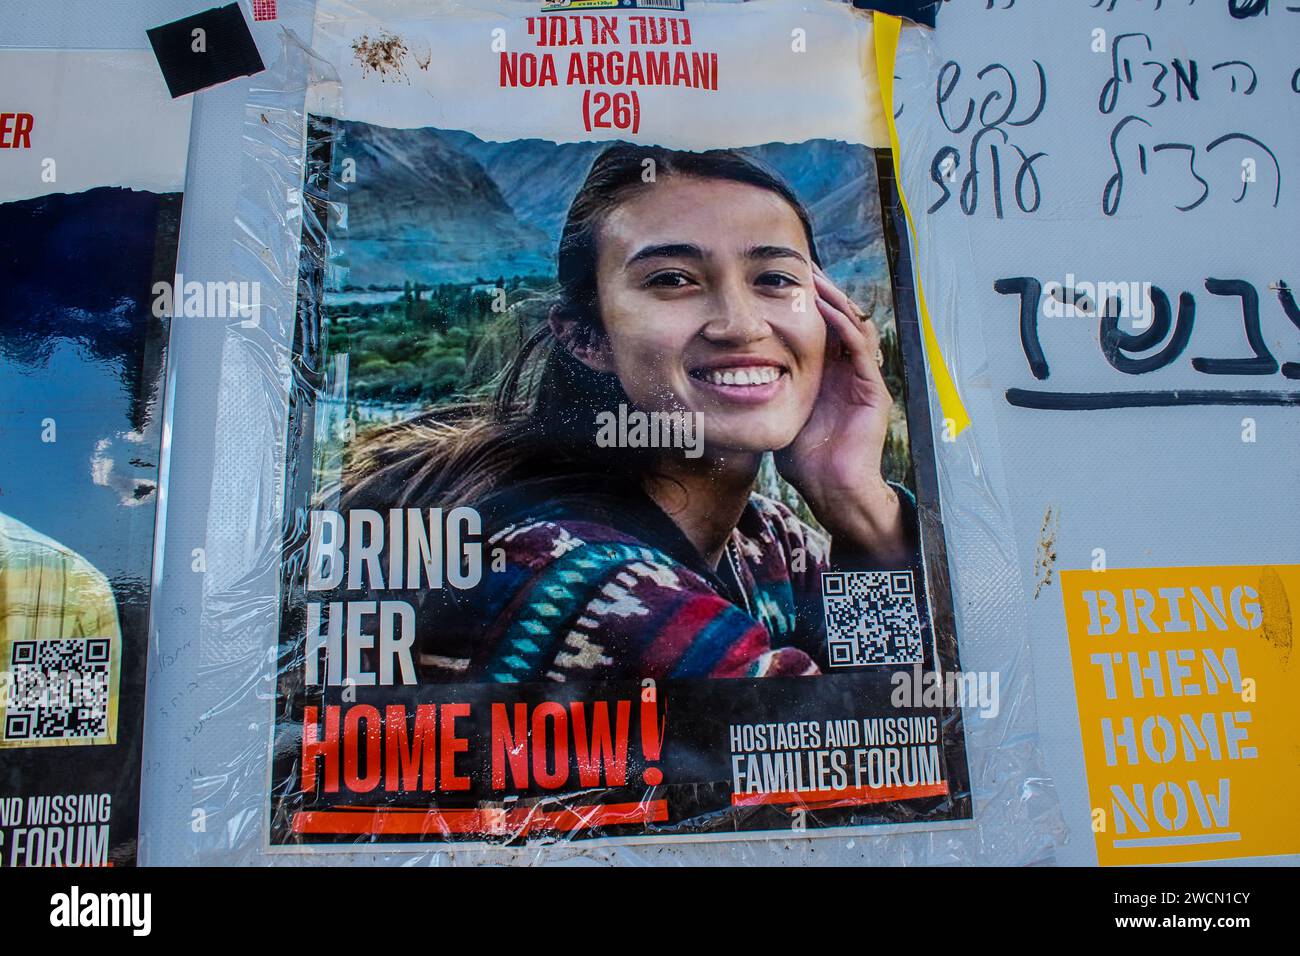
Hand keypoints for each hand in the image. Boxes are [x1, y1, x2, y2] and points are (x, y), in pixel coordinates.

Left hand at [774, 264, 908, 563]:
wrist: (831, 489)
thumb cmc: (802, 458)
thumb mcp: (778, 410)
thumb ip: (764, 388)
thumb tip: (725, 371)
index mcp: (828, 372)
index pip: (820, 324)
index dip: (805, 300)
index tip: (781, 277)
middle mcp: (848, 370)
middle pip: (839, 316)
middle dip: (821, 290)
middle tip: (800, 263)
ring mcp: (863, 378)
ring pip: (853, 325)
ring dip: (834, 299)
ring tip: (813, 276)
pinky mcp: (873, 390)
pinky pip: (859, 348)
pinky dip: (843, 325)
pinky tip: (826, 308)